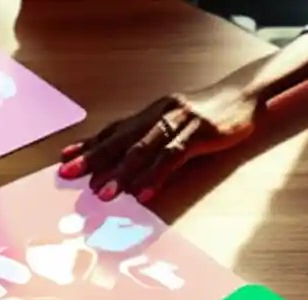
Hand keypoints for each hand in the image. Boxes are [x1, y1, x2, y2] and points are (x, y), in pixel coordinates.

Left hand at [58, 82, 260, 203]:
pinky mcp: (200, 133)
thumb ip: (149, 140)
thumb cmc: (204, 116)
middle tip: (69, 175)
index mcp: (150, 113)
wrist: (243, 96)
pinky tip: (141, 193)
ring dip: (121, 173)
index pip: (113, 130)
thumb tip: (121, 166)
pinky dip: (155, 176)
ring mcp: (179, 122)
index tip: (64, 160)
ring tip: (102, 195)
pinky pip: (173, 157)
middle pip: (121, 139)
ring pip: (144, 149)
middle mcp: (159, 114)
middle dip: (93, 159)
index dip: (89, 145)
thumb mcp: (172, 124)